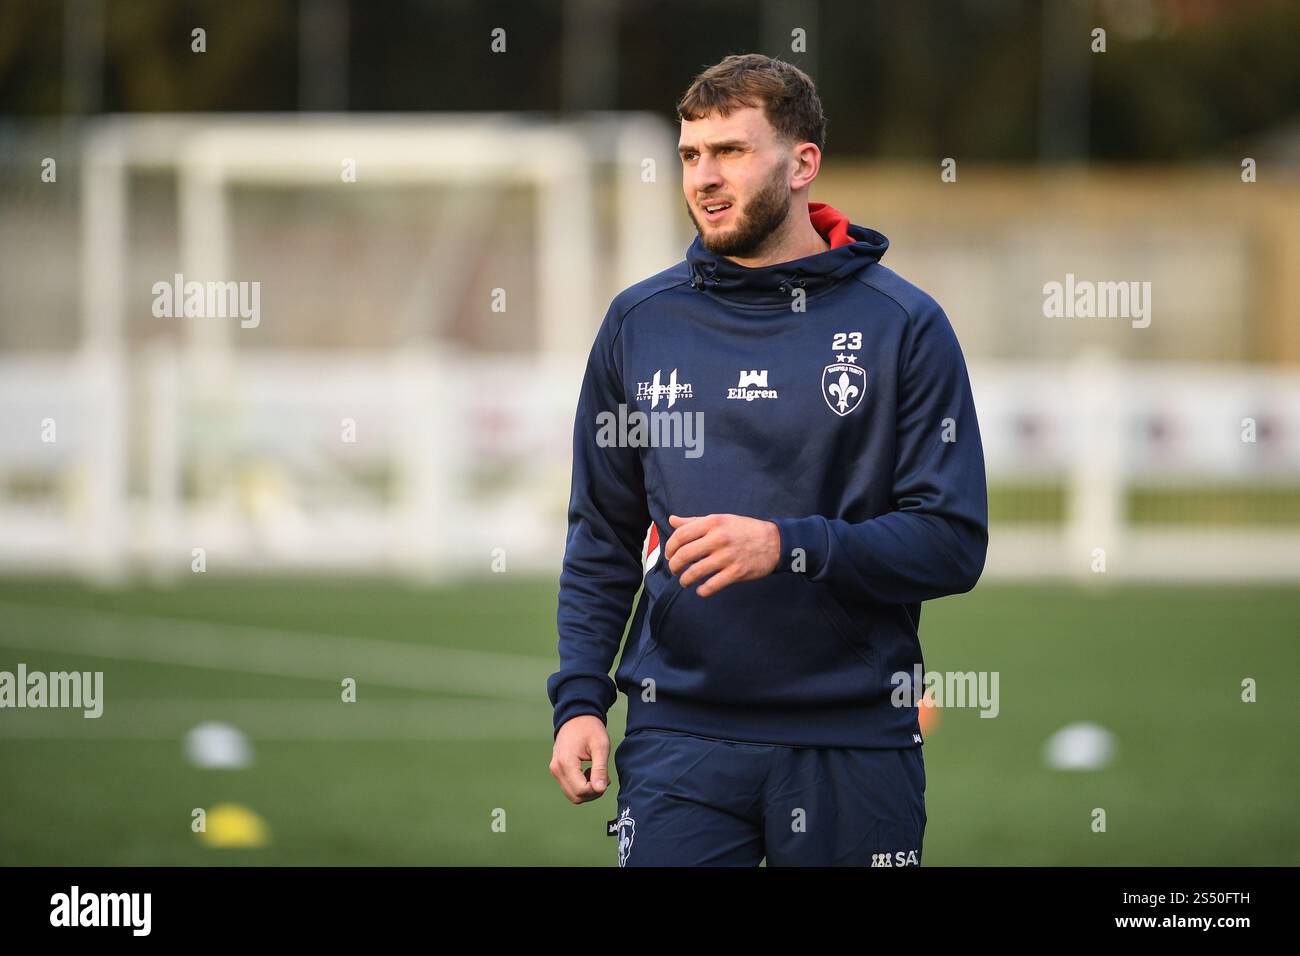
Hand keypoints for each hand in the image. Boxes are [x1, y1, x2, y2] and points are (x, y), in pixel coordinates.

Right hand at [549, 715, 610, 803]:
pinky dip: (581, 786)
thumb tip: (601, 789)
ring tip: (597, 774)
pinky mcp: (557, 769)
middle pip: (576, 796)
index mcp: (566, 762)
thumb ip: (600, 769)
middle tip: (604, 778)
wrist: (576, 716)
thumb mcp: (600, 746)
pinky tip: (589, 773)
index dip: (597, 790)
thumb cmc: (590, 728)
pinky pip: (569, 787)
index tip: (606, 778)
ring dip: (587, 790)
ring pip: (572, 794)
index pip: (581, 790)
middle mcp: (557, 768)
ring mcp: (555, 769)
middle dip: (593, 793)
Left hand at [664, 513, 780, 597]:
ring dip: (685, 579)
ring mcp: (728, 556)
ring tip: (684, 581)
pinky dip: (702, 591)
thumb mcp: (720, 520)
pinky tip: (700, 590)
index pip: (681, 535)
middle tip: (674, 570)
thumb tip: (672, 520)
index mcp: (713, 523)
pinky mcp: (737, 572)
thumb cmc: (744, 529)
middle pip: (684, 555)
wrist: (774, 541)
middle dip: (674, 565)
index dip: (670, 547)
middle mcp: (719, 538)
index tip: (669, 555)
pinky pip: (712, 585)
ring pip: (695, 572)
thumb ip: (694, 522)